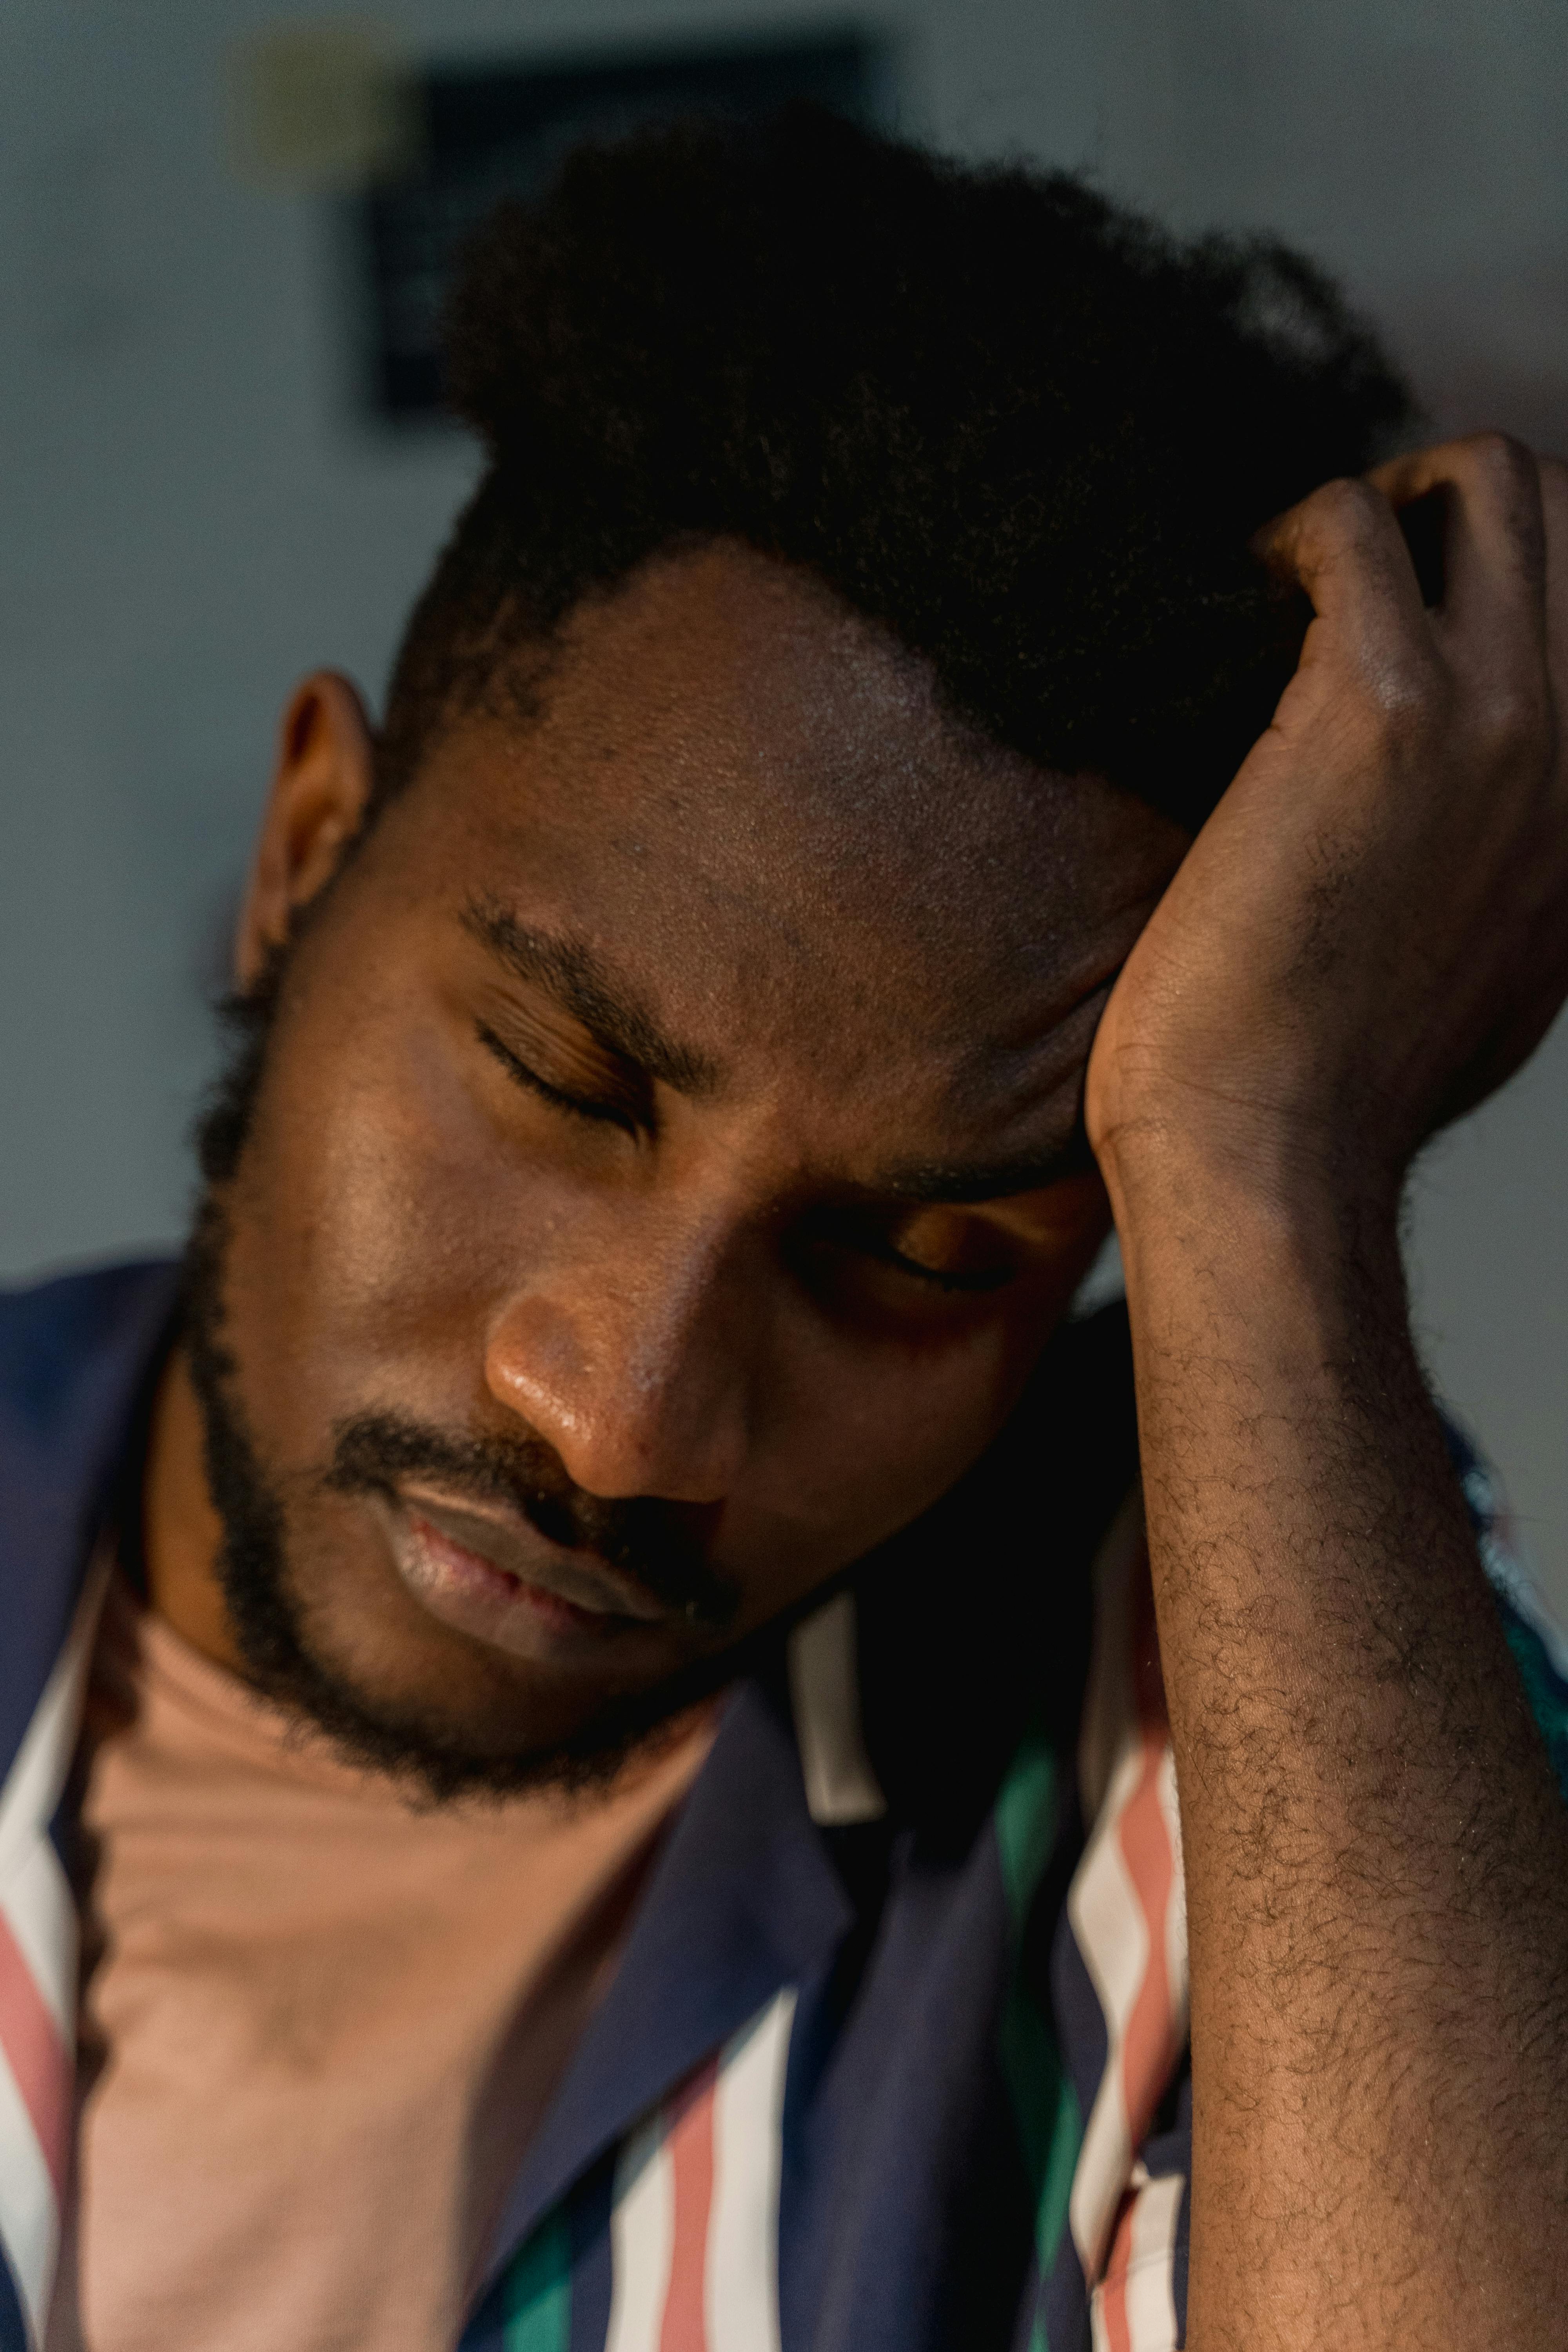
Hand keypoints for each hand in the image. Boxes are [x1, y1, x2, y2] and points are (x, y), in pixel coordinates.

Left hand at [1085, 436, 1567, 1214]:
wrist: (1274, 1153)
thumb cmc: (1346, 1085)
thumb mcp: (1504, 972)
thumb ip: (1531, 872)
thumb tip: (1501, 828)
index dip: (1515, 569)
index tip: (1420, 597)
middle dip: (1459, 501)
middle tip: (1352, 568)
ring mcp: (1499, 717)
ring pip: (1490, 479)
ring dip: (1382, 502)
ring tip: (1292, 582)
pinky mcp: (1377, 710)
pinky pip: (1351, 527)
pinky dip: (1286, 539)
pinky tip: (1231, 611)